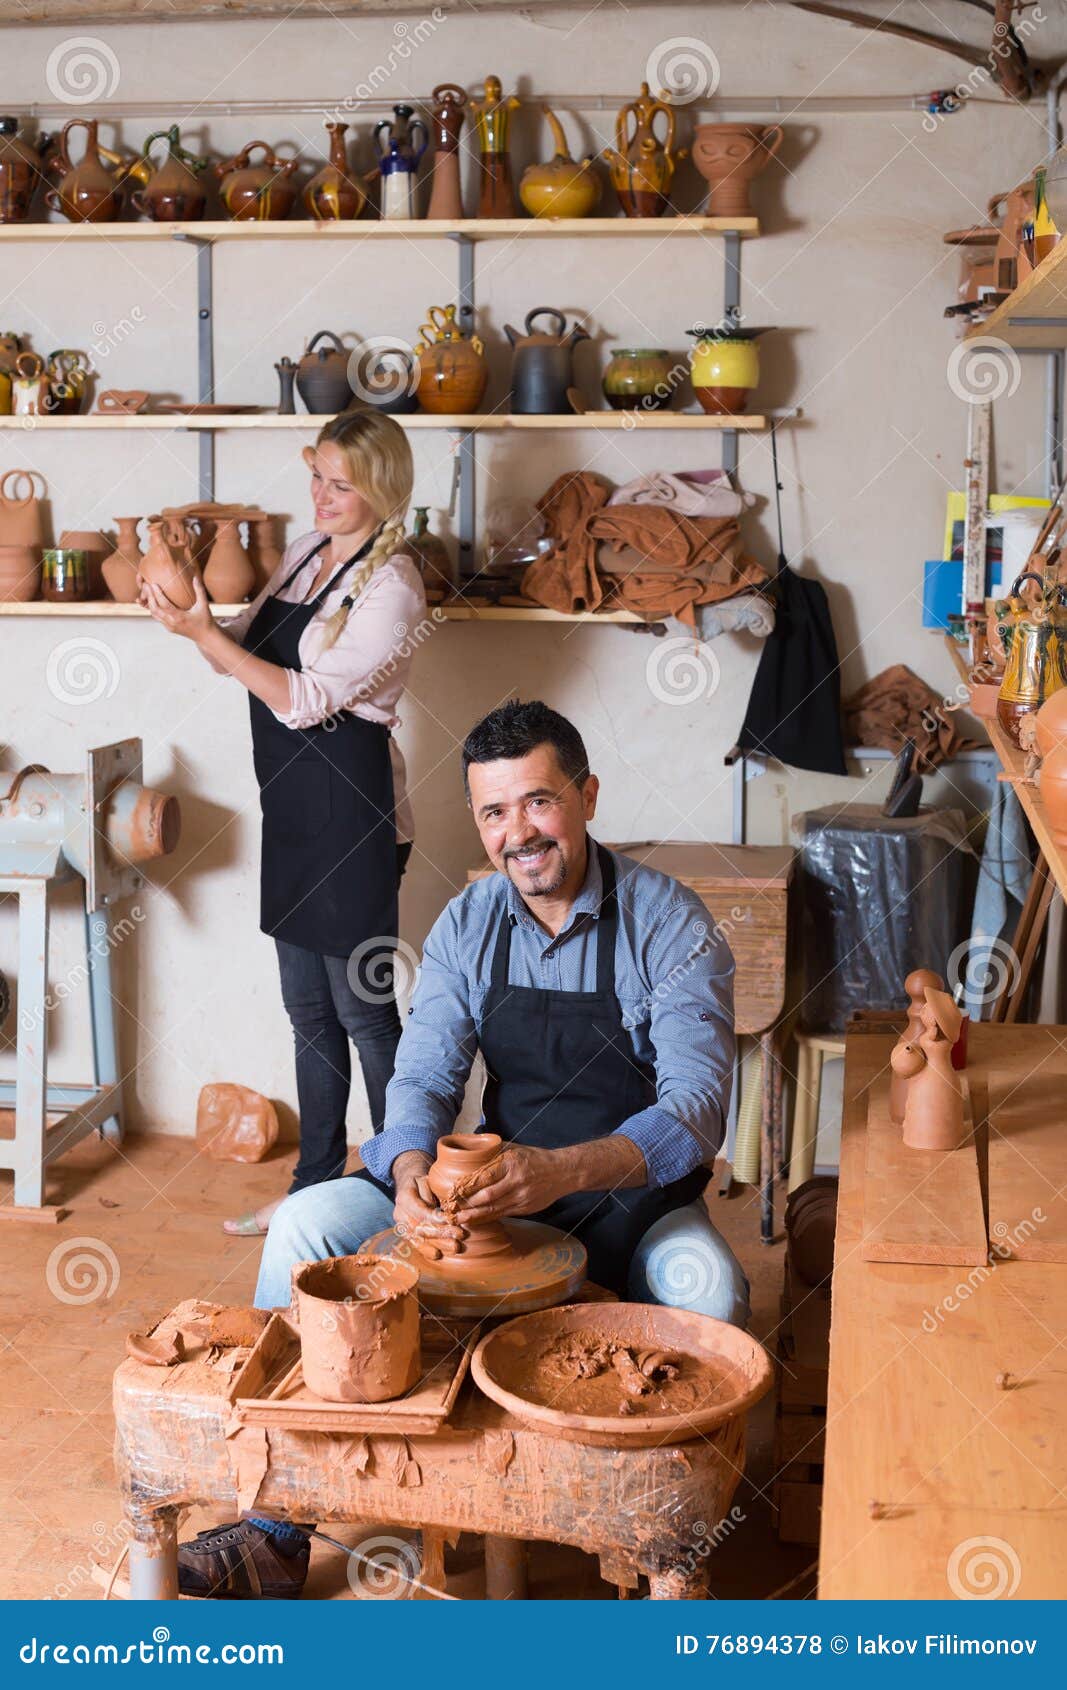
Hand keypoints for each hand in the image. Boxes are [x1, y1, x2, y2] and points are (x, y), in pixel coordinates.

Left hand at [139, 572, 213, 643]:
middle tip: (146, 585)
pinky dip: (153, 608)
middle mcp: (172, 623)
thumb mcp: (204, 605)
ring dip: (149, 602)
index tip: (153, 584)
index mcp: (180, 618)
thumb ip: (200, 591)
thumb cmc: (206, 620)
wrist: (205, 637)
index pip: (164, 605)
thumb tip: (195, 577)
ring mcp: (169, 626)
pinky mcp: (169, 628)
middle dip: (149, 596)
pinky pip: (158, 617)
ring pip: (154, 614)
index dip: (157, 594)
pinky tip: (153, 599)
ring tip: (147, 591)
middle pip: (155, 609)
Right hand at [392, 1155, 463, 1259]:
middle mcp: (399, 1213)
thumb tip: (443, 1209)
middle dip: (441, 1233)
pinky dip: (427, 1249)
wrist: (408, 1184)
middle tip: (460, 1235)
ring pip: (419, 1238)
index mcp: (404, 1197)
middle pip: (420, 1227)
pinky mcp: (405, 1233)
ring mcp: (400, 1225)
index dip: (437, 1218)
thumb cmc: (422, 1181)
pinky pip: (415, 1243)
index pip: (421, 1211)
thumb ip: (432, 1194)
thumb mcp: (428, 1181)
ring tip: (455, 1247)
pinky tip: (438, 1255)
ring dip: (438, 1244)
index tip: (453, 1221)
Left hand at [452, 1144, 570, 1223]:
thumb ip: (494, 1150)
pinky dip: (487, 1218)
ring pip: (493, 1209)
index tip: (453, 1190)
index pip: (485, 1176)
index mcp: (512, 1163)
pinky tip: (475, 1220)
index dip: (467, 1185)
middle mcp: (516, 1181)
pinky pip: (502, 1214)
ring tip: (458, 1218)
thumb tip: (470, 1147)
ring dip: (473, 1215)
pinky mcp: (525, 1208)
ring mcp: (521, 1197)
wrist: (563, 1172)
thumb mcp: (515, 1149)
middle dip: (466, 1203)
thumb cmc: (535, 1158)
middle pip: (486, 1196)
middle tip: (450, 1207)